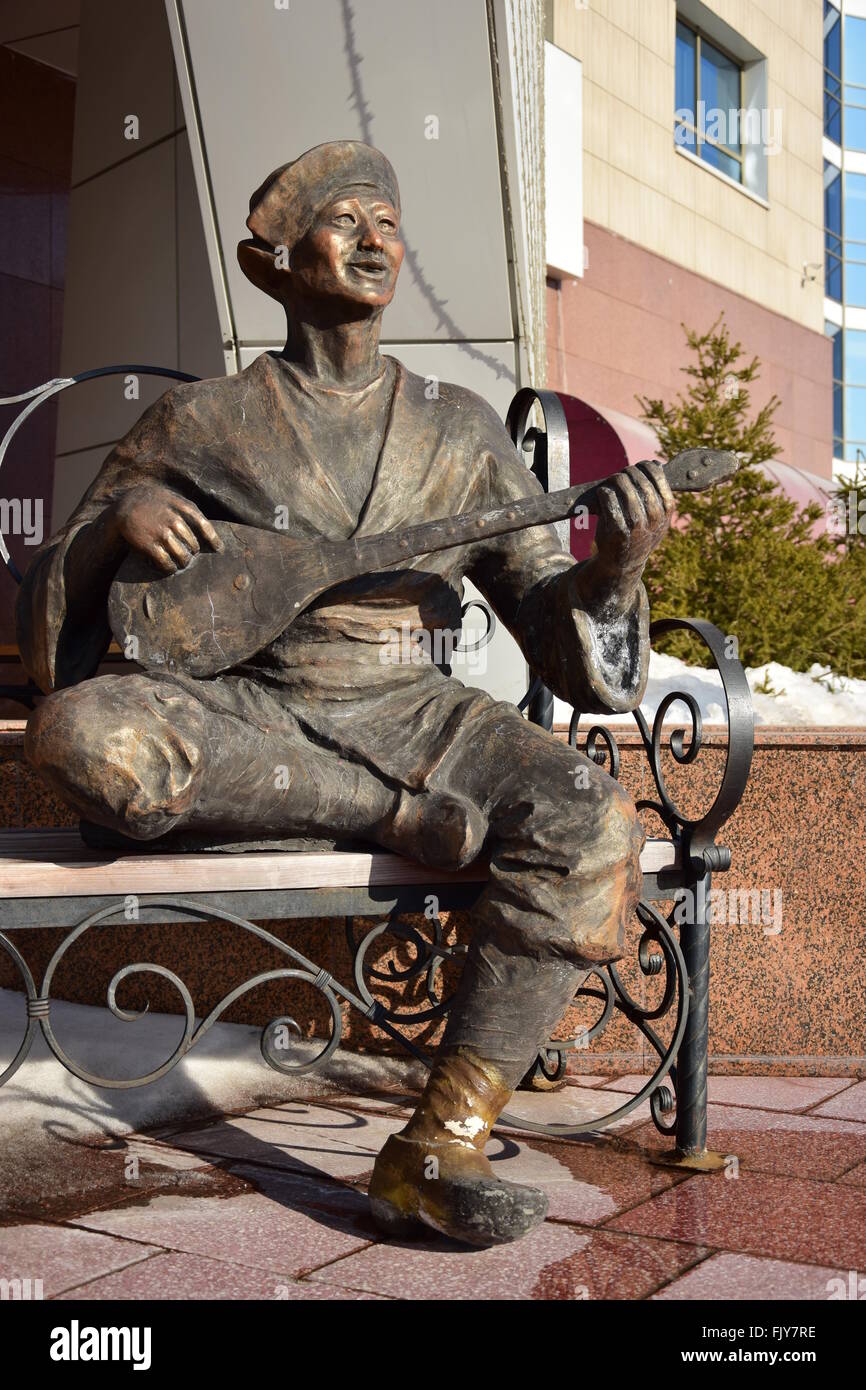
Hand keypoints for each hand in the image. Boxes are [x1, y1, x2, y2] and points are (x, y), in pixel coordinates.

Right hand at [111, 485, 222, 572]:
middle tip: (189, 555)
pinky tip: (168, 567)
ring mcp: (161, 533)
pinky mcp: (149, 545)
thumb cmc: (153, 503)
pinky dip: (169, 567)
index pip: (203, 524)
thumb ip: (187, 509)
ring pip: (182, 556)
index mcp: (180, 506)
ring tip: (181, 563)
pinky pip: (166, 562)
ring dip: (183, 562)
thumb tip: (207, 527)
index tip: (218, 548)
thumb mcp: (170, 498)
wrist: (125, 505)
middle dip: (193, 553)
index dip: (213, 538)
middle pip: (193, 544)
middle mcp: (173, 520)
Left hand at [592, 461, 673, 586]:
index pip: (656, 474)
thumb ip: (657, 494)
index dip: (643, 467)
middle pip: (636, 477)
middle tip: (618, 478)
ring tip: (610, 485)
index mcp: (667, 509)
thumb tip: (656, 464)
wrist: (623, 564)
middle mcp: (654, 516)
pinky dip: (603, 493)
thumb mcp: (656, 517)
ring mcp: (636, 523)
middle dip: (625, 474)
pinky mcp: (618, 529)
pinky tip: (603, 496)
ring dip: (613, 481)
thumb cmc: (638, 534)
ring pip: (622, 485)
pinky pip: (608, 498)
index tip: (636, 469)